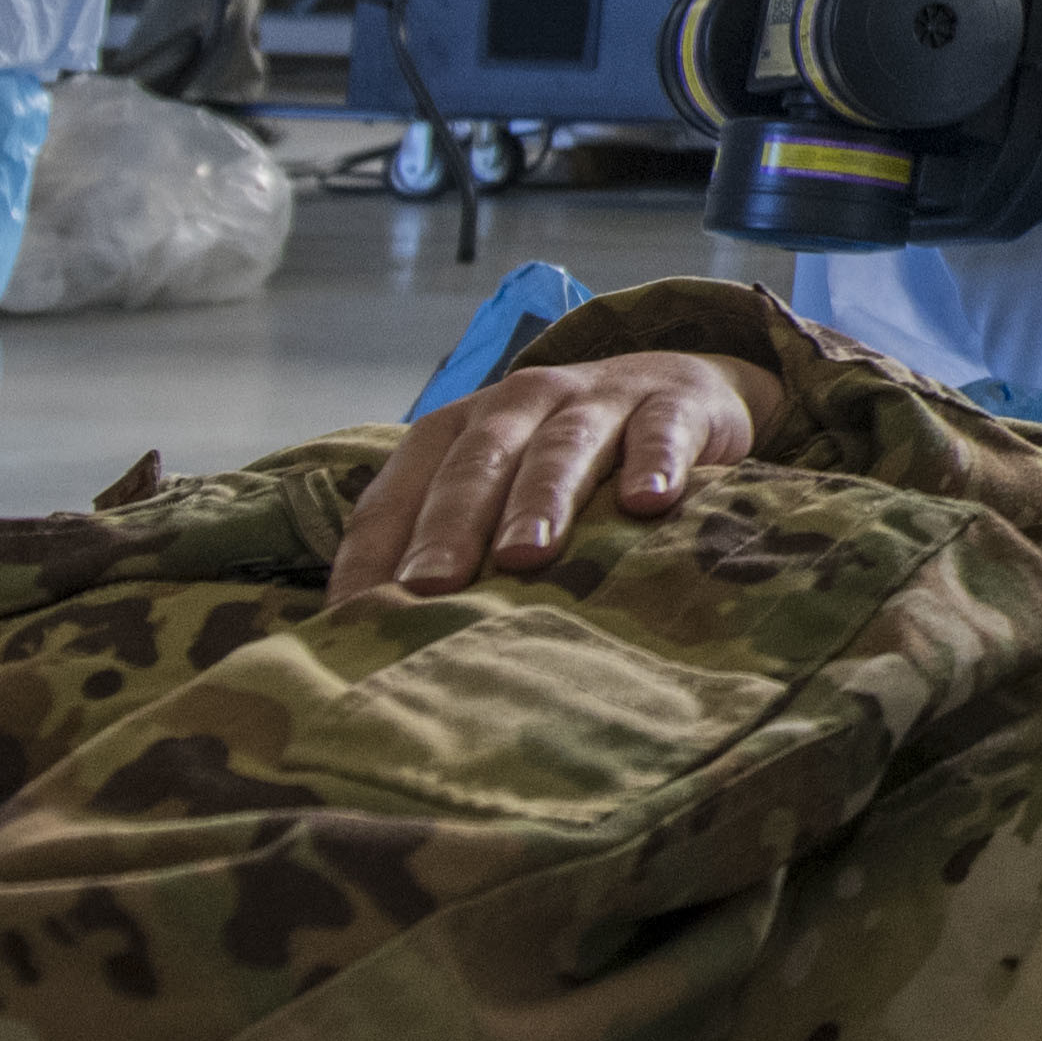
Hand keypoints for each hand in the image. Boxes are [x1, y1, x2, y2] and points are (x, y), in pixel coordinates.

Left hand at [329, 348, 762, 599]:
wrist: (682, 390)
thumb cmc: (573, 467)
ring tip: (525, 554)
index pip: (398, 493)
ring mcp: (598, 400)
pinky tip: (648, 503)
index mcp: (456, 432)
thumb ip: (453, 557)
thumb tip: (381, 649)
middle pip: (475, 465)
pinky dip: (655, 462)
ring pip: (561, 448)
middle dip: (448, 527)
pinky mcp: (675, 404)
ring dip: (540, 499)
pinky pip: (661, 431)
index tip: (359, 623)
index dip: (375, 554)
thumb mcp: (504, 497)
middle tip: (428, 589)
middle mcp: (518, 406)